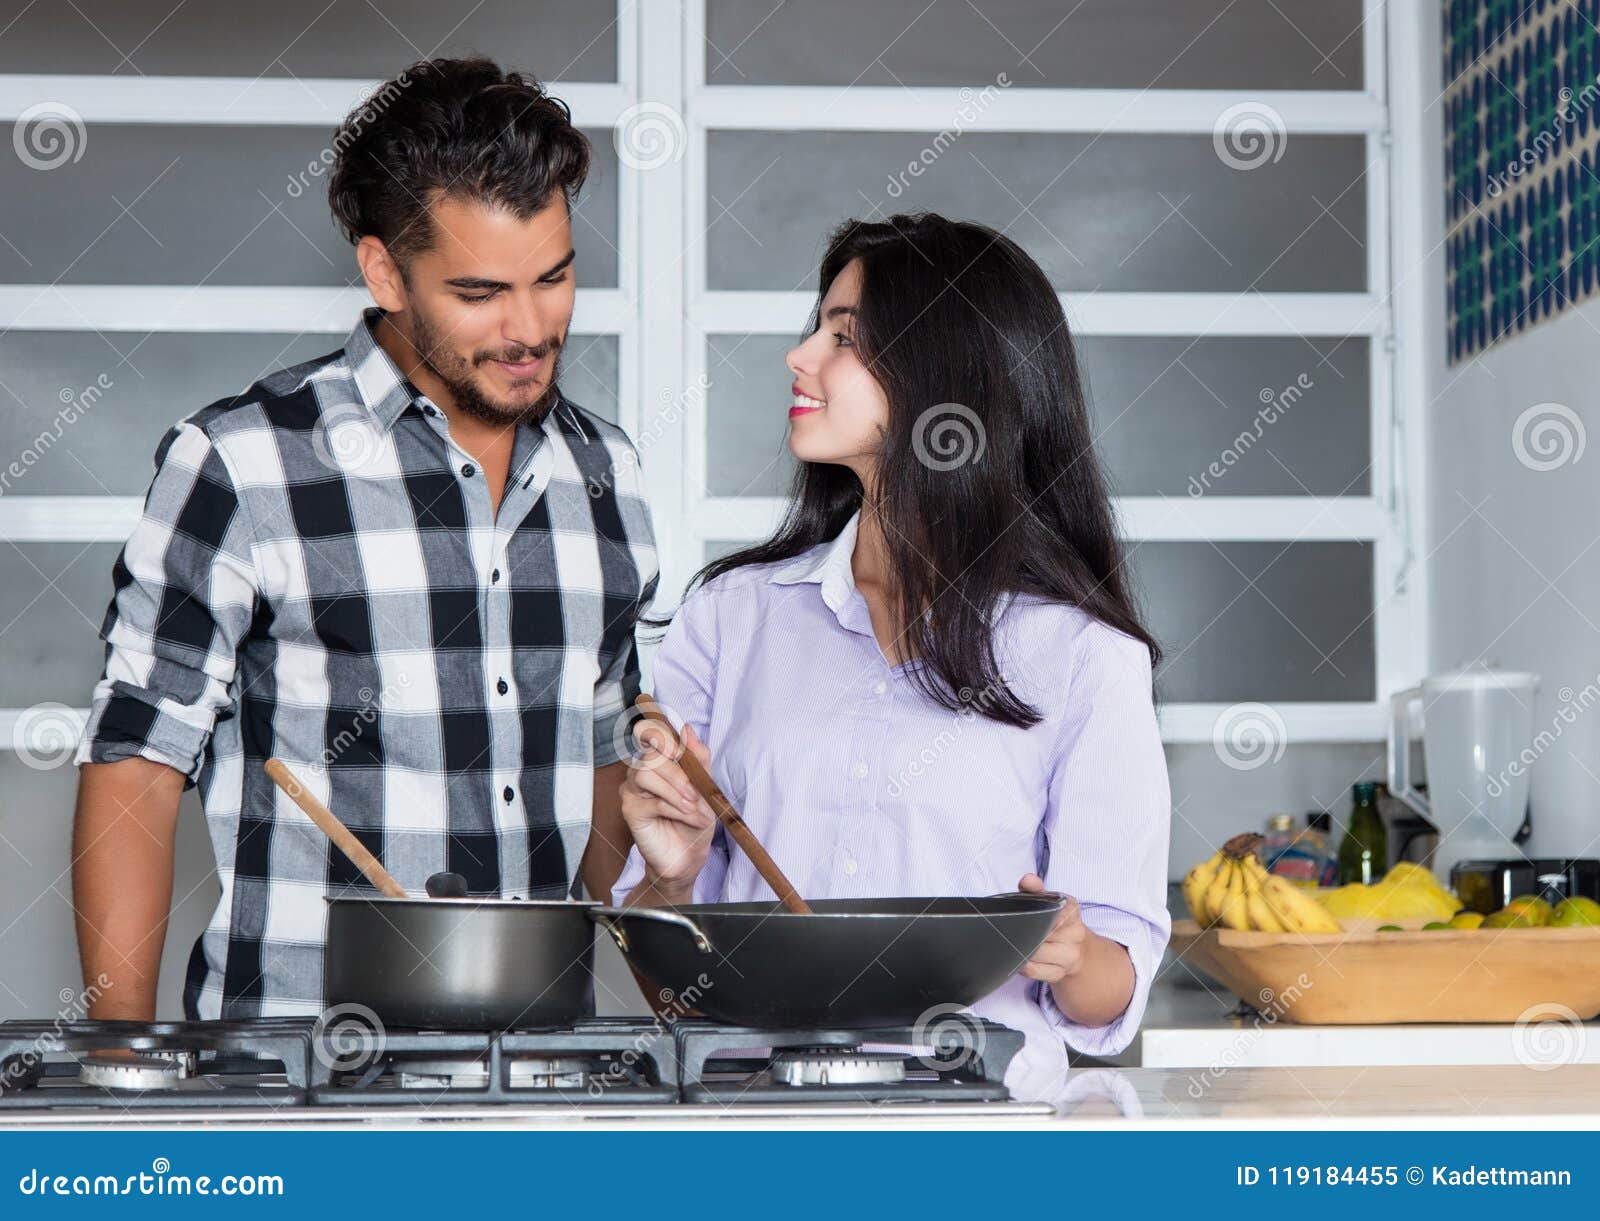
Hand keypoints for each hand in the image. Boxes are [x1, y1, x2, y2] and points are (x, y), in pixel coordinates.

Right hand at [619, 720, 717, 899]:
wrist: (689, 855)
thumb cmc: (695, 820)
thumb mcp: (705, 785)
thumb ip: (698, 757)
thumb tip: (687, 729)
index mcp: (659, 760)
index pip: (649, 733)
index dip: (661, 736)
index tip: (679, 751)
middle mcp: (641, 771)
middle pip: (650, 754)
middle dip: (678, 773)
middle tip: (695, 794)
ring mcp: (632, 790)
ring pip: (645, 774)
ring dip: (674, 790)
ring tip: (691, 807)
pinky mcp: (630, 811)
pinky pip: (650, 801)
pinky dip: (674, 809)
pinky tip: (687, 817)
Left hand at [1015, 873, 1086, 982]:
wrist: (1077, 950)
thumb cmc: (1056, 921)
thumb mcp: (1049, 901)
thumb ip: (1036, 889)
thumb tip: (1027, 880)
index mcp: (1072, 913)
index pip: (1057, 912)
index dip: (1040, 914)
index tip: (1028, 914)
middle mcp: (1076, 935)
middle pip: (1043, 934)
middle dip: (1025, 931)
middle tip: (1012, 927)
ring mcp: (1069, 957)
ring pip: (1037, 953)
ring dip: (1022, 948)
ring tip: (1015, 941)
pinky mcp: (1059, 974)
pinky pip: (1033, 970)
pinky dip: (1022, 963)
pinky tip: (1020, 956)